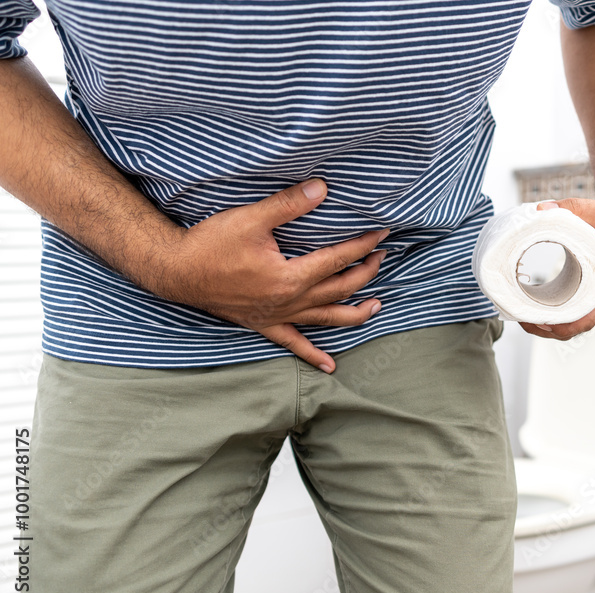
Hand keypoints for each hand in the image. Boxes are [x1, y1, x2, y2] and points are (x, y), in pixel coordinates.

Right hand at [156, 179, 385, 371]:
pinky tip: (330, 367)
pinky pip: (294, 344)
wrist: (176, 272)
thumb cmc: (211, 244)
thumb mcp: (251, 218)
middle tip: (382, 256)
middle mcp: (289, 302)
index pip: (338, 259)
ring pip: (327, 319)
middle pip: (340, 289)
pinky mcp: (264, 325)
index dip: (362, 245)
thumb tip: (323, 188)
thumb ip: (289, 204)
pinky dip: (314, 356)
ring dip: (355, 313)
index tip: (381, 234)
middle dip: (366, 272)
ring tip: (377, 305)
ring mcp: (278, 317)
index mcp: (290, 277)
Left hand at [519, 198, 594, 340]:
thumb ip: (571, 208)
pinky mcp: (588, 291)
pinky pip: (572, 310)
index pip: (590, 317)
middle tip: (523, 320)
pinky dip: (554, 314)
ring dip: (548, 325)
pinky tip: (535, 307)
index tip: (544, 324)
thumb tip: (541, 209)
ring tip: (524, 317)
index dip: (566, 326)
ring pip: (573, 322)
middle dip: (547, 328)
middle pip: (575, 326)